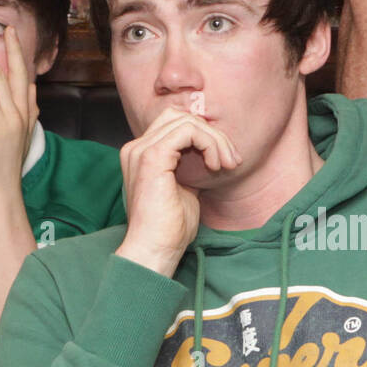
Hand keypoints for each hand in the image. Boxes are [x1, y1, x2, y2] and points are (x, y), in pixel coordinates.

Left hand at [0, 26, 35, 203]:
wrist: (1, 193)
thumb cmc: (5, 166)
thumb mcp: (22, 135)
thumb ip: (29, 109)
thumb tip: (33, 88)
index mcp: (24, 113)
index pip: (21, 75)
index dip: (15, 52)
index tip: (8, 32)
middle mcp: (17, 113)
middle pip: (4, 73)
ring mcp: (4, 120)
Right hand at [114, 108, 240, 276]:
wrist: (155, 250)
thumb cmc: (170, 229)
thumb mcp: (186, 190)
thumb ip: (191, 168)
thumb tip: (211, 155)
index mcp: (141, 155)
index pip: (175, 124)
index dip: (205, 136)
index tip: (226, 161)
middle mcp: (137, 148)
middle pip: (180, 116)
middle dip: (212, 134)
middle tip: (230, 160)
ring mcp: (141, 150)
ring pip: (186, 121)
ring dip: (214, 140)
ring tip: (225, 165)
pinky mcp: (151, 157)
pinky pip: (187, 131)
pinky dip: (208, 144)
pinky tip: (215, 166)